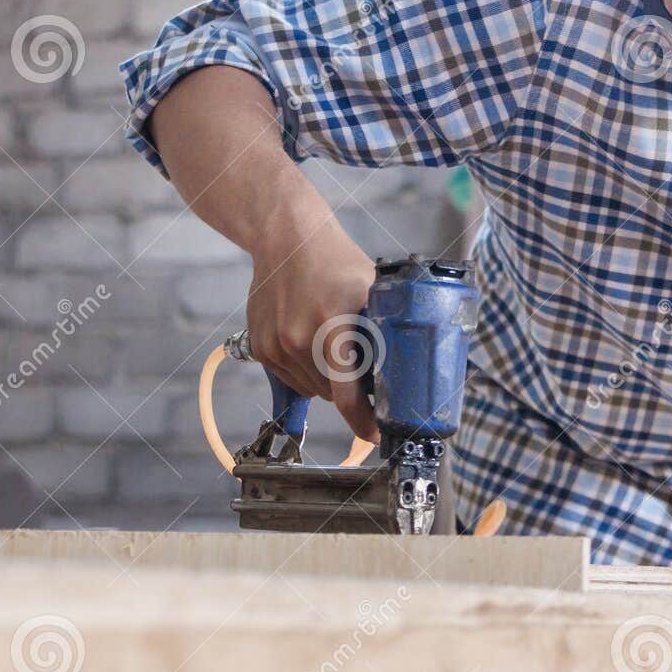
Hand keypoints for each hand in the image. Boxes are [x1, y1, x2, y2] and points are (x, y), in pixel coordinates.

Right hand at [246, 217, 378, 441]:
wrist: (286, 238)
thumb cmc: (334, 261)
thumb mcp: (373, 290)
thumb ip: (387, 329)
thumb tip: (411, 367)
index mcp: (331, 328)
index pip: (347, 396)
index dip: (364, 422)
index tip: (377, 433)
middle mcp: (297, 341)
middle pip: (330, 394)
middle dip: (349, 389)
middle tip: (361, 365)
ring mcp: (274, 345)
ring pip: (309, 388)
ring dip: (325, 379)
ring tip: (333, 344)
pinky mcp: (260, 346)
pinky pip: (289, 376)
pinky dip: (304, 369)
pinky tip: (311, 339)